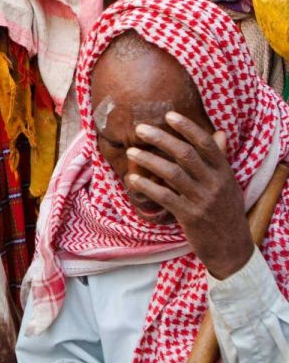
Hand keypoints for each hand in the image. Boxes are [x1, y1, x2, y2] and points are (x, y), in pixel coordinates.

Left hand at [125, 111, 251, 278]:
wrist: (232, 247)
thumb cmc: (225, 211)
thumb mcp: (228, 183)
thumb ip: (220, 159)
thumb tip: (220, 133)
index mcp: (224, 172)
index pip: (206, 143)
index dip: (187, 128)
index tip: (168, 115)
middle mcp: (215, 183)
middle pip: (186, 154)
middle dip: (161, 139)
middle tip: (140, 129)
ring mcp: (202, 200)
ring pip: (173, 173)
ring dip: (149, 160)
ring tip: (131, 152)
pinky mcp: (190, 216)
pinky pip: (165, 197)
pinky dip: (147, 187)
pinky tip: (133, 180)